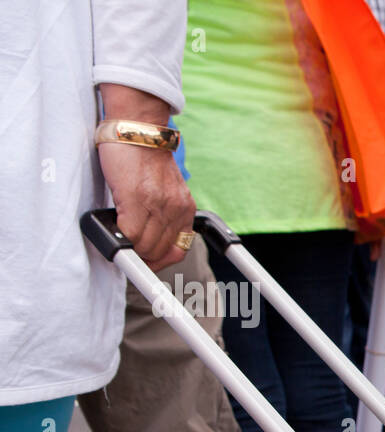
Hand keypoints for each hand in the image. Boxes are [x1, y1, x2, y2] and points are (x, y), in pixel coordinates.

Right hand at [96, 143, 193, 268]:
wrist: (139, 129)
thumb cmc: (145, 157)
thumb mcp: (165, 189)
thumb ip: (163, 212)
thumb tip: (148, 238)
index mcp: (185, 208)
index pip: (178, 250)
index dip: (160, 261)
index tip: (147, 264)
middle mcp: (175, 209)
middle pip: (159, 252)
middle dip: (142, 258)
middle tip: (127, 252)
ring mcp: (158, 205)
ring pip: (144, 246)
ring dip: (129, 249)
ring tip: (120, 241)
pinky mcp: (136, 198)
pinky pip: (129, 234)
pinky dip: (119, 237)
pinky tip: (113, 229)